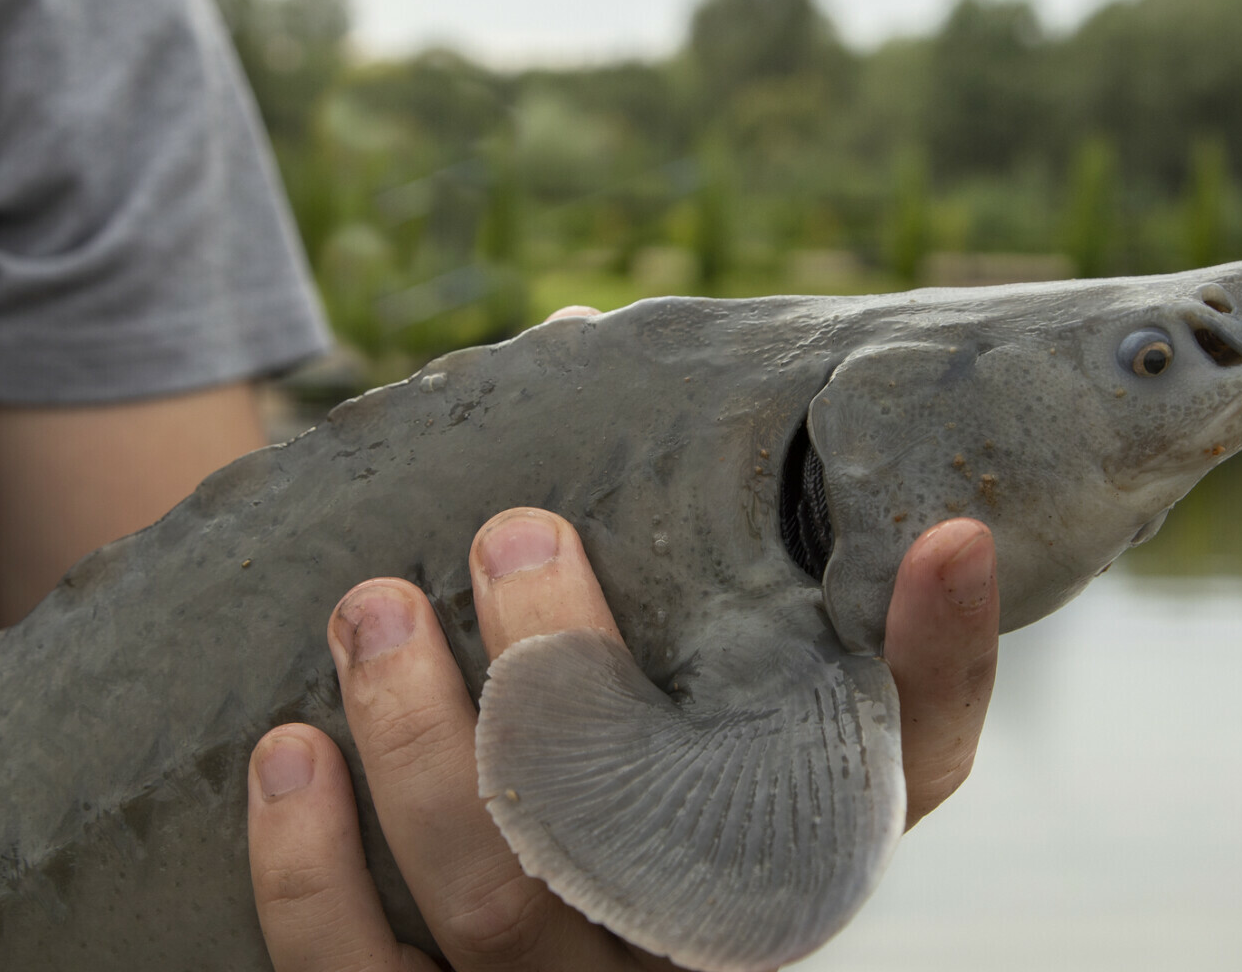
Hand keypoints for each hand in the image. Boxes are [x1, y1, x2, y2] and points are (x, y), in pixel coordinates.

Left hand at [246, 508, 998, 970]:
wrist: (487, 925)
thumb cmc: (577, 747)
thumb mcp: (654, 673)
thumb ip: (648, 545)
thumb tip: (570, 331)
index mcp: (785, 843)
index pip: (913, 769)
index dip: (946, 660)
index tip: (950, 534)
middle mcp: (702, 940)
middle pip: (661, 836)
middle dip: (569, 676)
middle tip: (513, 537)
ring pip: (504, 907)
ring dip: (425, 751)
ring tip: (372, 609)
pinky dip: (313, 872)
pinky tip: (291, 756)